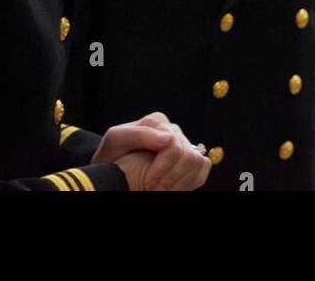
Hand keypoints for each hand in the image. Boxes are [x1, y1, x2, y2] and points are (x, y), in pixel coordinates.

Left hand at [94, 111, 210, 190]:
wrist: (112, 166)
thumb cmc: (112, 153)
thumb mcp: (116, 140)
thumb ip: (139, 135)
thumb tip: (169, 138)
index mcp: (157, 122)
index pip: (174, 145)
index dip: (163, 167)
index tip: (149, 183)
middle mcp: (172, 130)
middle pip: (187, 155)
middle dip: (172, 176)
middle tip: (155, 190)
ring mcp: (182, 143)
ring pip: (198, 161)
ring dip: (182, 180)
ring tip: (164, 191)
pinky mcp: (188, 157)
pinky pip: (202, 167)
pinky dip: (192, 180)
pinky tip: (174, 188)